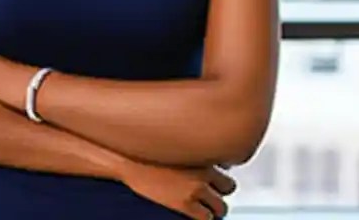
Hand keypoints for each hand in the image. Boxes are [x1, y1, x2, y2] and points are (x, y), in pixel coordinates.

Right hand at [118, 160, 236, 218]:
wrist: (129, 161)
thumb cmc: (147, 151)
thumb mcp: (174, 146)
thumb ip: (192, 151)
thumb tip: (203, 158)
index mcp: (202, 154)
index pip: (228, 167)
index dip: (221, 178)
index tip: (217, 183)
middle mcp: (203, 171)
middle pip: (229, 188)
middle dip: (221, 193)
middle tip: (212, 198)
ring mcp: (195, 188)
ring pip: (220, 207)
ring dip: (214, 209)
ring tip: (206, 210)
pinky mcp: (185, 204)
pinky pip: (206, 218)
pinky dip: (204, 218)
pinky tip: (196, 216)